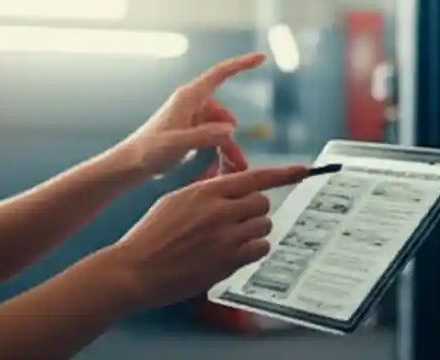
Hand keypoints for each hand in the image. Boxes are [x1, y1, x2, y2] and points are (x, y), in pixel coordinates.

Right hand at [104, 164, 308, 311]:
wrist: (136, 269)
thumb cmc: (151, 234)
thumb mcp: (176, 199)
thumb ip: (206, 191)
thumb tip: (230, 185)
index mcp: (206, 191)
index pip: (254, 177)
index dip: (283, 174)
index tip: (303, 170)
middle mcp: (219, 211)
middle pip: (262, 203)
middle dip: (254, 210)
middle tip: (237, 219)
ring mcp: (226, 238)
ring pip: (264, 227)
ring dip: (254, 231)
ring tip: (231, 238)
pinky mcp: (228, 262)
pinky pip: (259, 250)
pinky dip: (252, 249)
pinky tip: (234, 252)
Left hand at [113, 53, 265, 181]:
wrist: (130, 163)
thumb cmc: (149, 151)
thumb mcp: (178, 144)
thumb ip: (204, 136)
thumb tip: (231, 129)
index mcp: (189, 97)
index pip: (221, 73)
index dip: (242, 63)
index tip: (262, 57)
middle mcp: (192, 103)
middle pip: (224, 114)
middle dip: (233, 138)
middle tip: (240, 164)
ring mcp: (191, 117)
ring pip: (219, 129)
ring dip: (227, 148)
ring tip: (233, 170)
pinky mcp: (189, 130)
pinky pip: (211, 137)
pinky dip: (217, 151)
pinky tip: (218, 170)